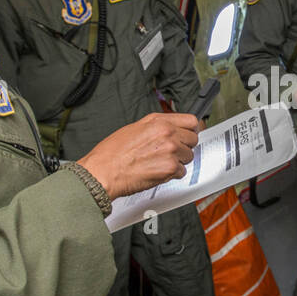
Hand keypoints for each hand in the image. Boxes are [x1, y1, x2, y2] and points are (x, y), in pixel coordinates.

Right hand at [78, 113, 198, 197]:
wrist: (103, 171)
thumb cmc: (112, 153)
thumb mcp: (135, 128)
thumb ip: (157, 127)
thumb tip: (170, 129)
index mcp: (158, 121)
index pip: (191, 121)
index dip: (191, 129)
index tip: (190, 134)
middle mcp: (166, 133)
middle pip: (193, 139)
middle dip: (184, 146)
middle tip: (171, 152)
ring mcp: (170, 150)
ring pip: (189, 157)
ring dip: (178, 161)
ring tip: (159, 163)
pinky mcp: (170, 168)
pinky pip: (181, 172)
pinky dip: (172, 175)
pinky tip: (157, 172)